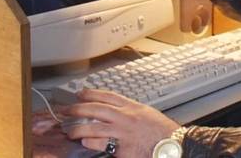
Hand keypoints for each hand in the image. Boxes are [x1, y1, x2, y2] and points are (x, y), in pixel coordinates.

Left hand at [63, 89, 180, 157]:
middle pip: (96, 109)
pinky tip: (84, 142)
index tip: (81, 93)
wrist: (173, 145)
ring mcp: (123, 133)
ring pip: (94, 127)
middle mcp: (126, 117)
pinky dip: (91, 142)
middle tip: (67, 110)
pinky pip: (101, 144)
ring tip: (70, 131)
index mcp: (132, 107)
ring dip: (79, 128)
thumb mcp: (148, 114)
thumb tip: (117, 111)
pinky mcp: (122, 148)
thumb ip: (132, 112)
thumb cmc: (163, 131)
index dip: (92, 93)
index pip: (108, 96)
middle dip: (78, 108)